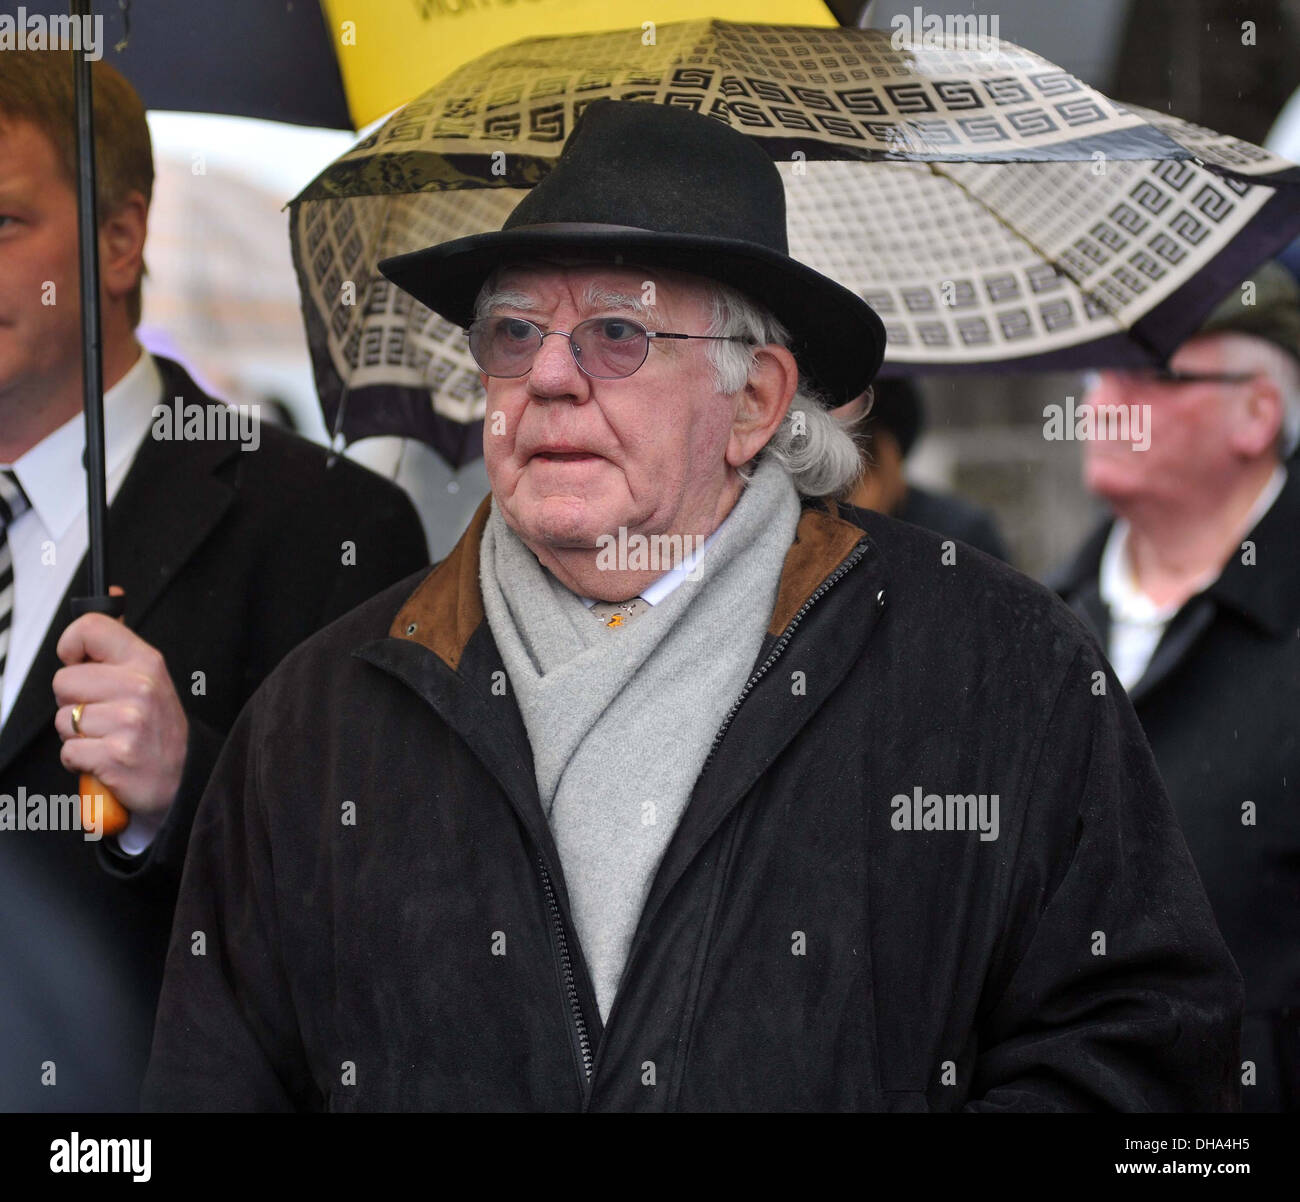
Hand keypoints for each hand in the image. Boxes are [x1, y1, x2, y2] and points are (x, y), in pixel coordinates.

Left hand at [52, 603, 187, 818]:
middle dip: (73, 701)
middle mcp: (139, 688)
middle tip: (102, 712)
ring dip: (77, 734)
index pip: (89, 629)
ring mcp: (128, 723)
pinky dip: (80, 760)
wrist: (184, 776)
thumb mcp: (150, 676)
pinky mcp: (116, 756)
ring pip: (63, 720)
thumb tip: (111, 594)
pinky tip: (105, 757)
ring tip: (107, 736)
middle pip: (63, 681)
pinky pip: (68, 751)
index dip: (71, 646)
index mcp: (145, 662)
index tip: (80, 663)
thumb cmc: (159, 727)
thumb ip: (120, 642)